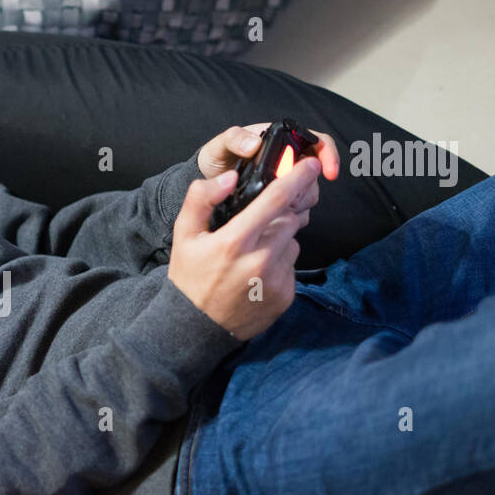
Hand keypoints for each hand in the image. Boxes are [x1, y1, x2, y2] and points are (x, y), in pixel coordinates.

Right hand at [168, 137, 332, 340]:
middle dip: (279, 216)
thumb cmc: (190, 277)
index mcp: (234, 241)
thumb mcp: (183, 235)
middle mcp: (259, 260)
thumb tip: (230, 178)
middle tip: (256, 227)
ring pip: (292, 243)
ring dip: (279, 242)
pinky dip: (279, 265)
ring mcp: (275, 281)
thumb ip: (201, 199)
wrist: (195, 329)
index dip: (297, 177)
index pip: (276, 200)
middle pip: (289, 220)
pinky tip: (257, 275)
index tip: (310, 164)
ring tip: (252, 256)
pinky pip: (292, 268)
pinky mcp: (285, 297)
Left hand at [196, 122, 339, 220]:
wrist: (209, 183)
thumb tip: (254, 144)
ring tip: (272, 207)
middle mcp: (289, 163)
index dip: (329, 156)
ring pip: (309, 196)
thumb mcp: (220, 145)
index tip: (329, 172)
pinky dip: (289, 218)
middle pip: (316, 175)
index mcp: (282, 142)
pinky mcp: (282, 204)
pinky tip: (272, 218)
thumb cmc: (217, 158)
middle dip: (305, 188)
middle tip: (286, 197)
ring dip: (296, 204)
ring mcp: (287, 184)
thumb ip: (235, 139)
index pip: (318, 143)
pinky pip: (298, 213)